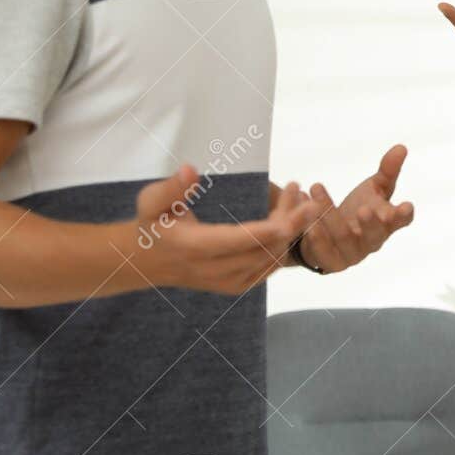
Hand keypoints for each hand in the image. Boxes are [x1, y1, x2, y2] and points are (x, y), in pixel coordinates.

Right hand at [131, 166, 319, 295]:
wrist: (150, 261)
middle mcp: (214, 270)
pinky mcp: (240, 285)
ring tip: (297, 195)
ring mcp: (230, 281)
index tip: (291, 216)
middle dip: (289, 221)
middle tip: (304, 194)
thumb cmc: (153, 223)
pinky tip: (291, 216)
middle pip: (261, 248)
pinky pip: (270, 265)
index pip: (234, 241)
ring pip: (271, 256)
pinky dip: (285, 242)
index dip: (264, 231)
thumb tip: (190, 170)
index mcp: (193, 248)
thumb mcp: (152, 201)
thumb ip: (171, 188)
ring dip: (290, 228)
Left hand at [296, 145, 415, 273]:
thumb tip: (401, 147)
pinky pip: (323, 251)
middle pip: (374, 236)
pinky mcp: (331, 262)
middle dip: (370, 224)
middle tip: (363, 210)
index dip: (404, 215)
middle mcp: (373, 242)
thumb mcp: (374, 188)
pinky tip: (306, 216)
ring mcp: (352, 254)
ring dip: (328, 213)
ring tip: (316, 187)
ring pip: (343, 237)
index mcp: (387, 223)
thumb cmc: (358, 209)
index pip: (401, 221)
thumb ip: (387, 171)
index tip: (406, 206)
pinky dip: (315, 234)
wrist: (328, 234)